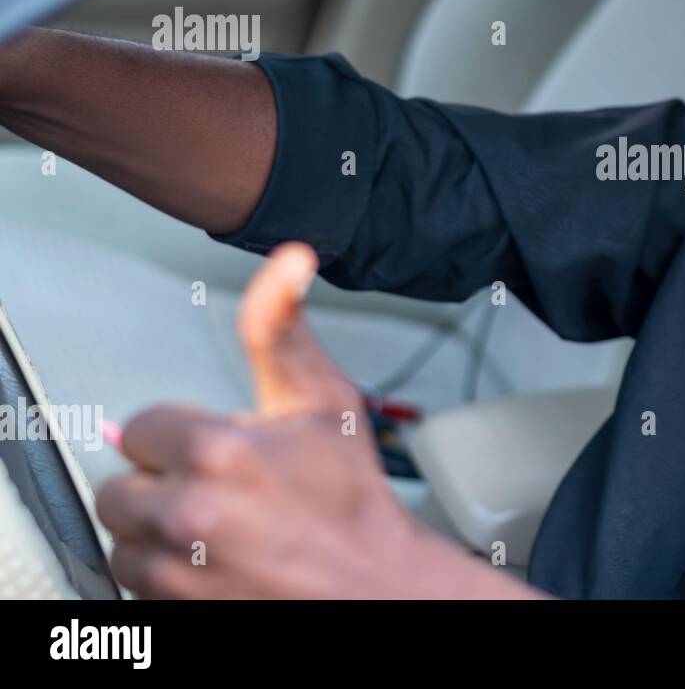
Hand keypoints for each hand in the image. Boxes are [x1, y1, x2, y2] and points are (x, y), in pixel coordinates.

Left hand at [96, 242, 543, 598]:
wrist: (376, 587)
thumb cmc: (353, 498)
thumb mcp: (324, 398)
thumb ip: (282, 325)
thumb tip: (289, 260)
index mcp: (216, 450)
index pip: (140, 427)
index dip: (187, 436)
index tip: (227, 452)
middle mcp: (185, 512)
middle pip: (121, 483)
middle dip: (166, 482)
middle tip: (227, 491)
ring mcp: (173, 570)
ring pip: (122, 534)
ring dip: (160, 529)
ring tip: (221, 527)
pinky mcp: (170, 611)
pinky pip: (132, 580)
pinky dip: (164, 572)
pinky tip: (213, 559)